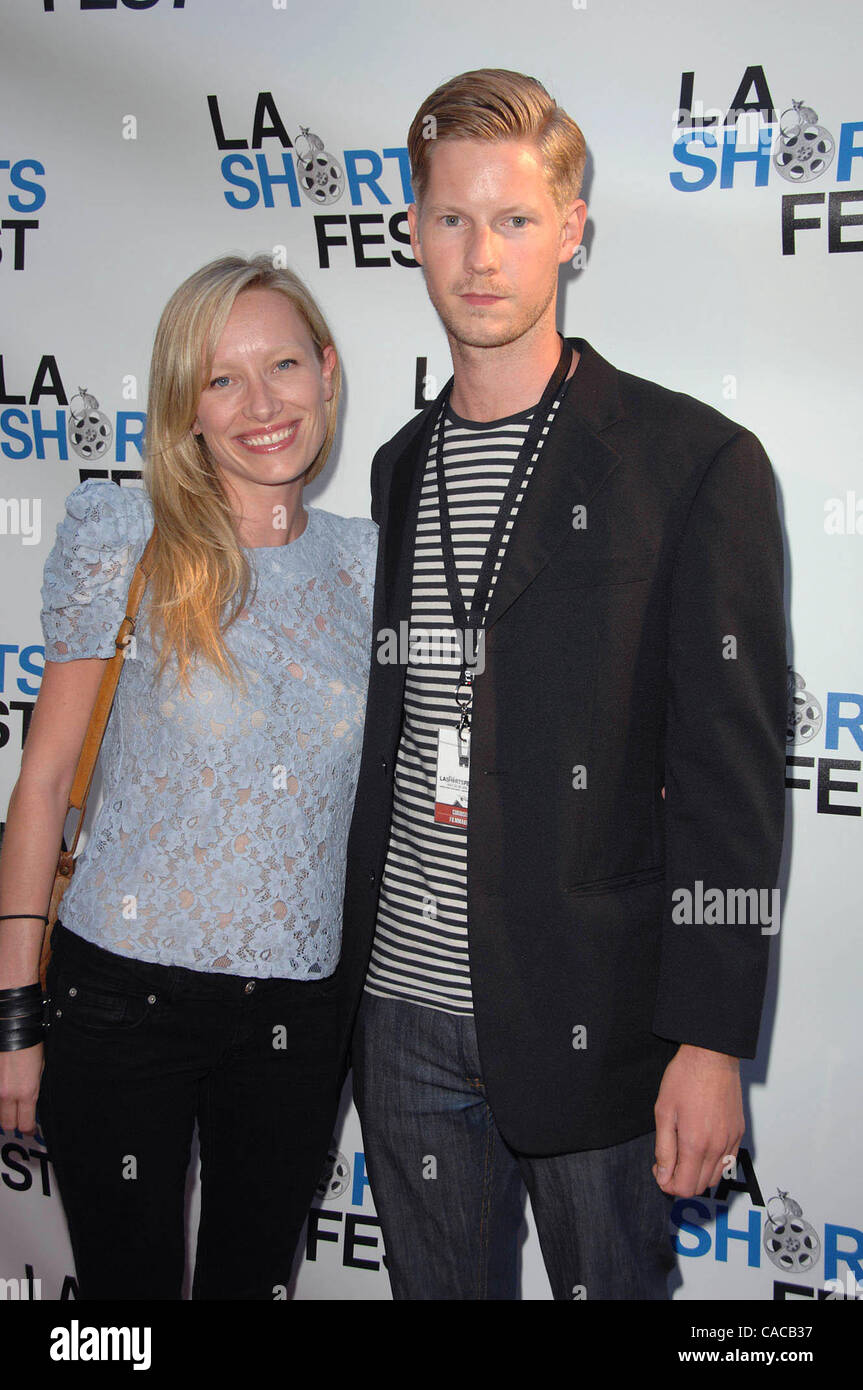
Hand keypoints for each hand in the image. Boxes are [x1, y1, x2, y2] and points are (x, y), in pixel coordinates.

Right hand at [0, 1043, 43, 1135]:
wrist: (14, 1029)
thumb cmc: (30, 1046)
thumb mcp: (40, 1070)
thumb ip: (33, 1090)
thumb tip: (31, 1103)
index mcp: (27, 1093)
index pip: (26, 1123)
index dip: (29, 1129)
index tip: (31, 1129)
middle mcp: (8, 1095)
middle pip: (8, 1124)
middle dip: (15, 1124)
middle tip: (20, 1118)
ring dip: (4, 1112)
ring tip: (11, 1104)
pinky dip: (0, 1099)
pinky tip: (5, 1091)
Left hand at [653, 1044, 742, 1196]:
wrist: (712, 1056)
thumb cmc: (685, 1078)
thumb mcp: (664, 1112)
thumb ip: (664, 1148)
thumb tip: (663, 1175)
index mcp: (696, 1144)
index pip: (684, 1187)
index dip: (667, 1184)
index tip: (659, 1169)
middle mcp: (717, 1147)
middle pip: (700, 1187)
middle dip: (680, 1181)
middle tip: (667, 1161)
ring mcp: (731, 1141)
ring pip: (715, 1177)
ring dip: (697, 1175)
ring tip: (683, 1153)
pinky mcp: (739, 1132)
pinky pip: (728, 1162)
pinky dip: (713, 1164)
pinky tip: (700, 1146)